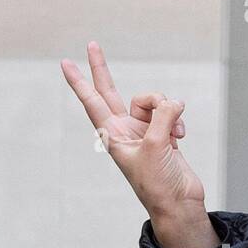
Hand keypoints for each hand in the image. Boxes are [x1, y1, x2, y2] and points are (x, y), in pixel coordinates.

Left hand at [61, 42, 218, 247]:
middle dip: (102, 69)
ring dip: (167, 109)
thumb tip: (174, 103)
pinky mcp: (164, 134)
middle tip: (91, 44)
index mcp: (113, 135)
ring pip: (153, 101)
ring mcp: (145, 131)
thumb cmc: (159, 183)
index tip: (65, 63)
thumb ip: (162, 115)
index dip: (79, 81)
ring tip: (174, 131)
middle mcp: (126, 129)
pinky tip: (182, 136)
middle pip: (111, 91)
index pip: (92, 101)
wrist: (179, 203)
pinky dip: (178, 120)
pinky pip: (170, 112)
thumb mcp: (156, 145)